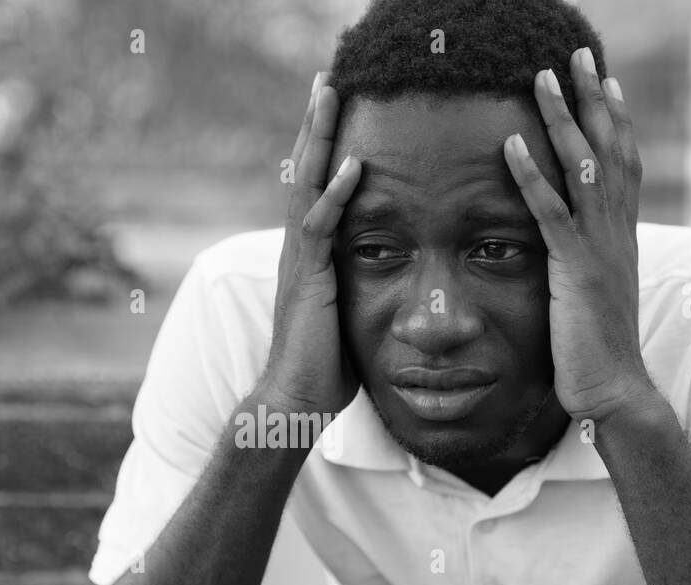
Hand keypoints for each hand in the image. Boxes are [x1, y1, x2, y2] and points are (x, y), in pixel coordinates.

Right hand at [259, 72, 363, 415]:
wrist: (297, 400)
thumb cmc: (328, 365)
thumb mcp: (350, 313)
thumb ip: (362, 283)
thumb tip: (393, 272)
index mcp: (311, 252)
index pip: (317, 185)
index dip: (327, 145)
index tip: (337, 105)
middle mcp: (300, 248)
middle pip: (306, 171)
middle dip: (318, 125)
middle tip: (328, 78)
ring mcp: (300, 261)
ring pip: (307, 186)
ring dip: (319, 140)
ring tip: (329, 95)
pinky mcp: (308, 281)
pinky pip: (320, 229)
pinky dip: (335, 196)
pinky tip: (352, 167)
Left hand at [503, 48, 655, 424]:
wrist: (614, 389)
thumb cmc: (597, 348)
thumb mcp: (593, 291)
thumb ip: (586, 260)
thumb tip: (575, 245)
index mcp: (623, 234)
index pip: (623, 161)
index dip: (614, 117)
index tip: (603, 79)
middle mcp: (618, 231)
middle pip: (609, 147)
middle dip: (592, 98)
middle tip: (576, 54)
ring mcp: (599, 247)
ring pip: (583, 167)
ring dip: (562, 118)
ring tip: (541, 76)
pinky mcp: (575, 270)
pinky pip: (551, 213)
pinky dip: (532, 176)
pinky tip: (512, 145)